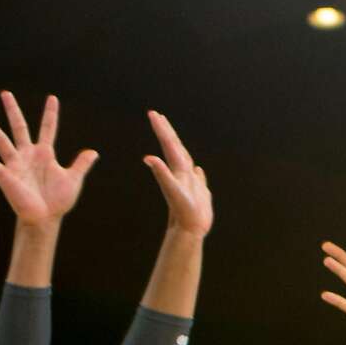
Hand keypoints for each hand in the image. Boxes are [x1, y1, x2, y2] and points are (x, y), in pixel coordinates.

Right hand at [0, 92, 97, 225]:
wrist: (46, 218)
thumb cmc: (58, 200)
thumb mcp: (73, 179)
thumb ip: (81, 164)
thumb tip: (94, 152)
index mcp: (45, 154)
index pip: (48, 128)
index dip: (50, 114)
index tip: (52, 98)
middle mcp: (28, 155)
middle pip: (19, 127)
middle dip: (13, 110)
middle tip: (5, 93)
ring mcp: (15, 164)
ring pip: (1, 141)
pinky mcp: (6, 176)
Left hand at [144, 111, 212, 236]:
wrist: (189, 230)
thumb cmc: (182, 212)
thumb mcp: (172, 190)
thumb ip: (162, 174)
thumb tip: (148, 158)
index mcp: (177, 169)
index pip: (168, 144)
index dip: (162, 129)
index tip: (153, 114)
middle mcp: (181, 173)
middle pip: (173, 147)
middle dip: (165, 131)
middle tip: (156, 115)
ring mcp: (189, 182)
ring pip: (183, 159)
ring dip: (177, 146)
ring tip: (172, 137)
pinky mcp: (197, 192)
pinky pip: (196, 177)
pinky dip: (195, 171)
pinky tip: (196, 169)